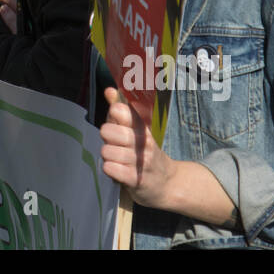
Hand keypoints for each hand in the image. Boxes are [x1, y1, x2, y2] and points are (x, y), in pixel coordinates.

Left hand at [98, 86, 176, 207]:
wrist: (167, 183)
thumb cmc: (145, 153)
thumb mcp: (137, 130)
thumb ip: (121, 111)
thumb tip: (109, 90)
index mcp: (142, 126)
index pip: (120, 110)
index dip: (113, 115)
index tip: (117, 122)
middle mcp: (143, 141)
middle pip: (107, 131)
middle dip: (106, 138)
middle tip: (115, 144)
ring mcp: (141, 161)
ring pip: (106, 151)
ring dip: (107, 156)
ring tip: (117, 159)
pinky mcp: (135, 179)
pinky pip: (109, 168)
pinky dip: (110, 169)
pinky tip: (118, 170)